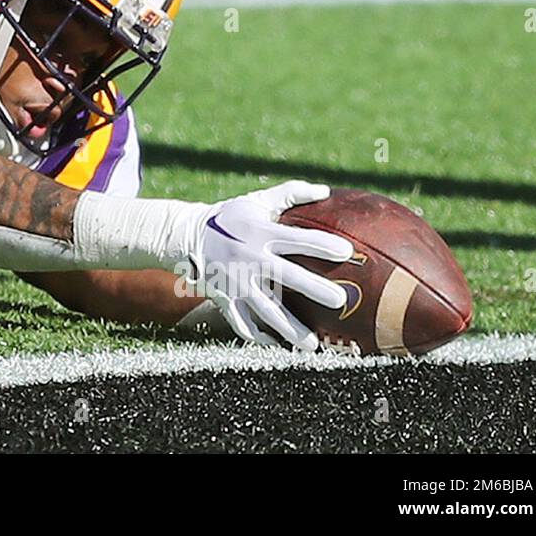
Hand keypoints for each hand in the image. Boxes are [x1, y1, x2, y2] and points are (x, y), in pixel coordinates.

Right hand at [188, 181, 353, 350]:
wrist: (189, 235)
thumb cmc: (231, 217)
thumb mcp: (256, 201)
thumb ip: (290, 194)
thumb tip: (325, 191)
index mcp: (260, 233)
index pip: (296, 239)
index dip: (321, 244)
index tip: (346, 252)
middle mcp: (250, 259)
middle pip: (286, 277)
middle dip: (313, 289)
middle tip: (340, 301)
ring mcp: (236, 282)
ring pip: (266, 310)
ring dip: (290, 329)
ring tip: (313, 345)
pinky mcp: (224, 298)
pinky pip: (242, 323)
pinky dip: (258, 337)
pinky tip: (277, 345)